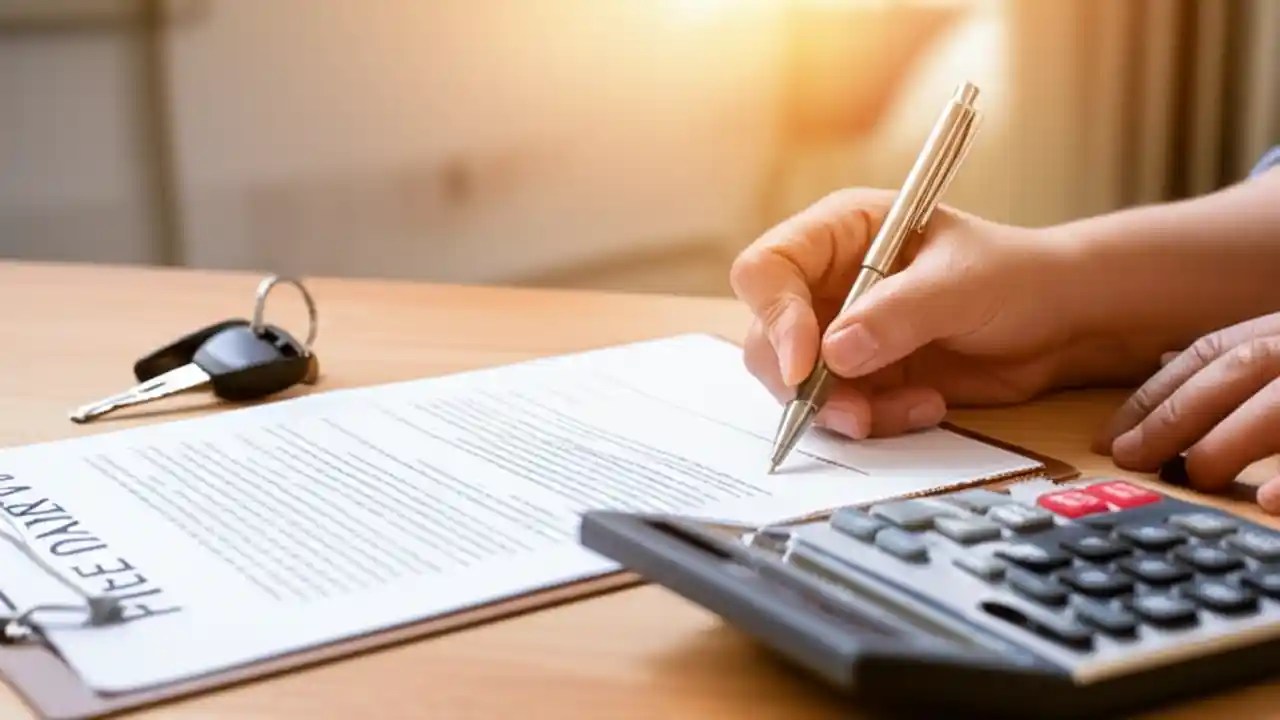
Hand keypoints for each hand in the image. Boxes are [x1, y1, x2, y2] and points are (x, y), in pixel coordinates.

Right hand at [729, 188, 1097, 439]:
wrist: (1058, 323)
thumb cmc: (1015, 276)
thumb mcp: (961, 285)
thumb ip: (897, 315)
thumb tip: (833, 354)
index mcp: (839, 233)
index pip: (767, 270)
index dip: (775, 317)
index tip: (804, 366)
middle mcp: (826, 281)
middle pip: (767, 335)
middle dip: (804, 381)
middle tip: (853, 411)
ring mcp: (838, 332)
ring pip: (796, 384)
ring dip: (845, 409)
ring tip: (912, 407)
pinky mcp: (859, 376)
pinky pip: (838, 410)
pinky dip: (877, 420)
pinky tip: (928, 405)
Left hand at [1095, 312, 1279, 514]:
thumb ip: (1233, 359)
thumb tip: (1163, 359)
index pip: (1208, 356)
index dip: (1153, 396)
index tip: (1108, 440)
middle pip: (1239, 370)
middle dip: (1173, 417)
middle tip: (1130, 459)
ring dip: (1228, 442)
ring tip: (1198, 476)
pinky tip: (1268, 502)